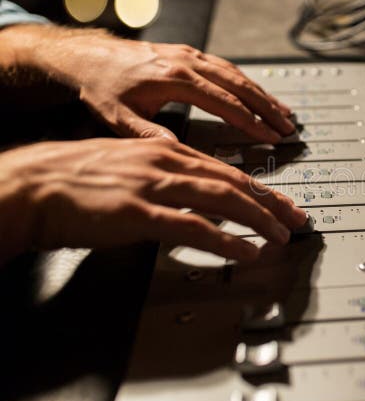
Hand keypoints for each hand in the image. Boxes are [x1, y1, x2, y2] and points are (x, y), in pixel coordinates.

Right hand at [0, 138, 308, 264]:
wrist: (31, 185)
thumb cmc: (73, 178)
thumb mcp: (128, 165)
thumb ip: (162, 173)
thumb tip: (190, 191)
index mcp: (163, 150)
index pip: (224, 167)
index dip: (258, 186)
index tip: (279, 201)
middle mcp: (165, 162)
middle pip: (233, 181)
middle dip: (271, 202)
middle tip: (296, 219)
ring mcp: (154, 186)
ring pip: (223, 199)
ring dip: (258, 220)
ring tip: (280, 235)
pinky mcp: (139, 214)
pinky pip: (194, 228)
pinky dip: (225, 240)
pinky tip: (244, 250)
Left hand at [2, 25, 293, 141]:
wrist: (88, 56)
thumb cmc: (101, 88)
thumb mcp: (119, 118)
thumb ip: (149, 135)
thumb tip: (178, 151)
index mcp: (176, 80)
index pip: (225, 103)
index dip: (251, 122)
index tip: (270, 136)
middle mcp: (188, 63)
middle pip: (240, 86)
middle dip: (267, 108)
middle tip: (289, 127)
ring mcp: (190, 55)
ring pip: (237, 75)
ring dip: (263, 94)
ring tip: (283, 113)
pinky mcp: (189, 54)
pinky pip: (226, 68)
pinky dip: (247, 82)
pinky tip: (259, 94)